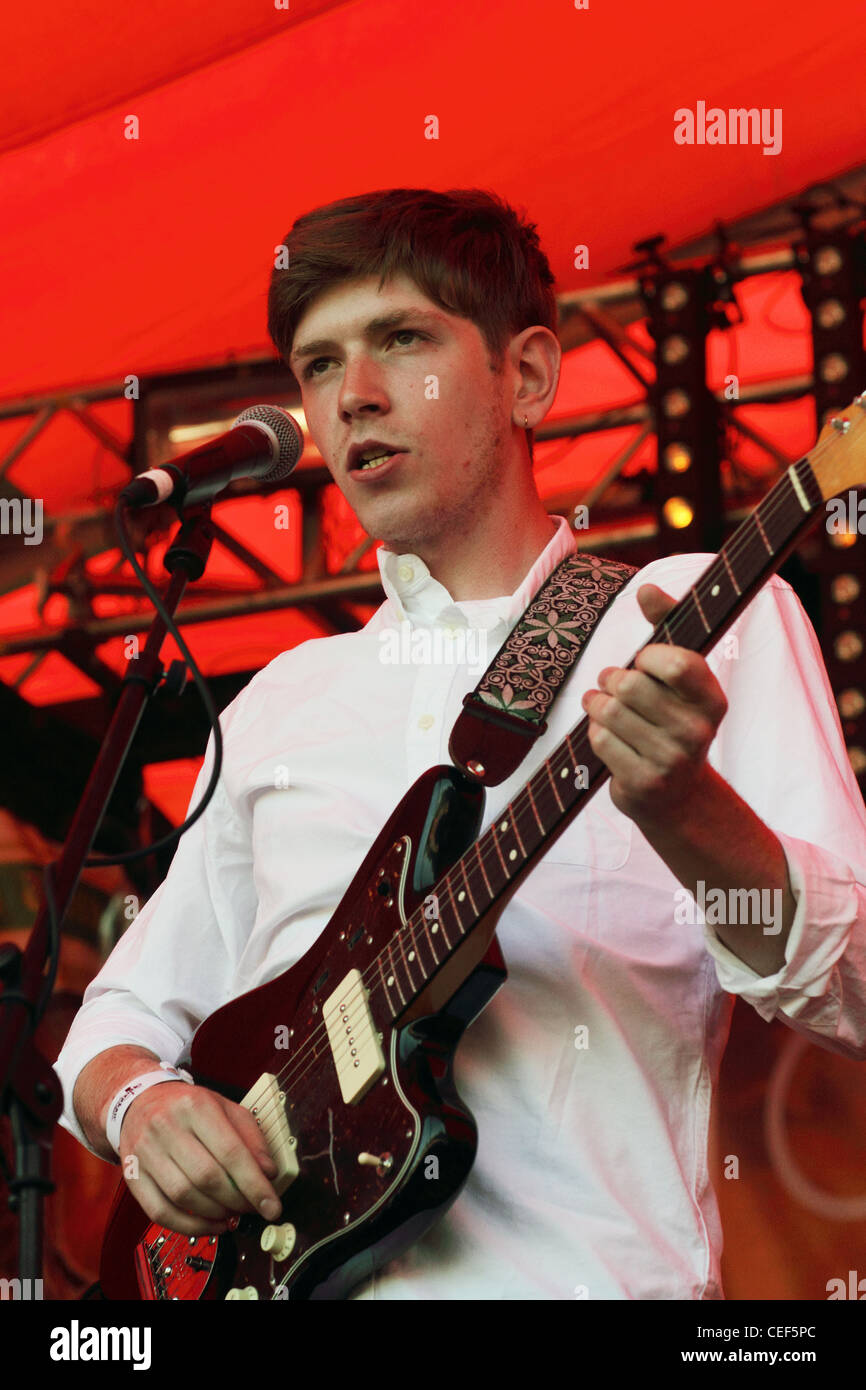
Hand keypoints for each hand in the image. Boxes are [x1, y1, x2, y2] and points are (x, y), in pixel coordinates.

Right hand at [118, 1082, 281, 1236]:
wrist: (141, 1100)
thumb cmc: (188, 1107)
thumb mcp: (226, 1108)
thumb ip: (251, 1138)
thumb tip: (269, 1173)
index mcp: (196, 1106)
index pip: (230, 1151)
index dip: (254, 1184)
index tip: (271, 1206)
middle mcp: (167, 1127)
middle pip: (207, 1177)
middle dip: (236, 1201)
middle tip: (252, 1208)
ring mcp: (145, 1152)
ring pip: (184, 1196)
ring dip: (215, 1214)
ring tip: (233, 1214)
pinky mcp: (132, 1175)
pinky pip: (160, 1212)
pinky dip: (189, 1226)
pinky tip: (210, 1224)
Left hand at [580, 583, 727, 829]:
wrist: (679, 796)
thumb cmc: (672, 720)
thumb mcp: (681, 678)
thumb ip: (667, 627)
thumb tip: (647, 588)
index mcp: (712, 700)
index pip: (678, 663)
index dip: (650, 657)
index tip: (645, 662)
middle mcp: (697, 731)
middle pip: (631, 685)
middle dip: (612, 679)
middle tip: (612, 683)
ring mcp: (671, 761)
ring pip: (609, 712)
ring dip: (597, 704)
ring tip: (602, 705)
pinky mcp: (643, 782)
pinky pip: (599, 740)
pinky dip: (595, 732)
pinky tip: (605, 734)